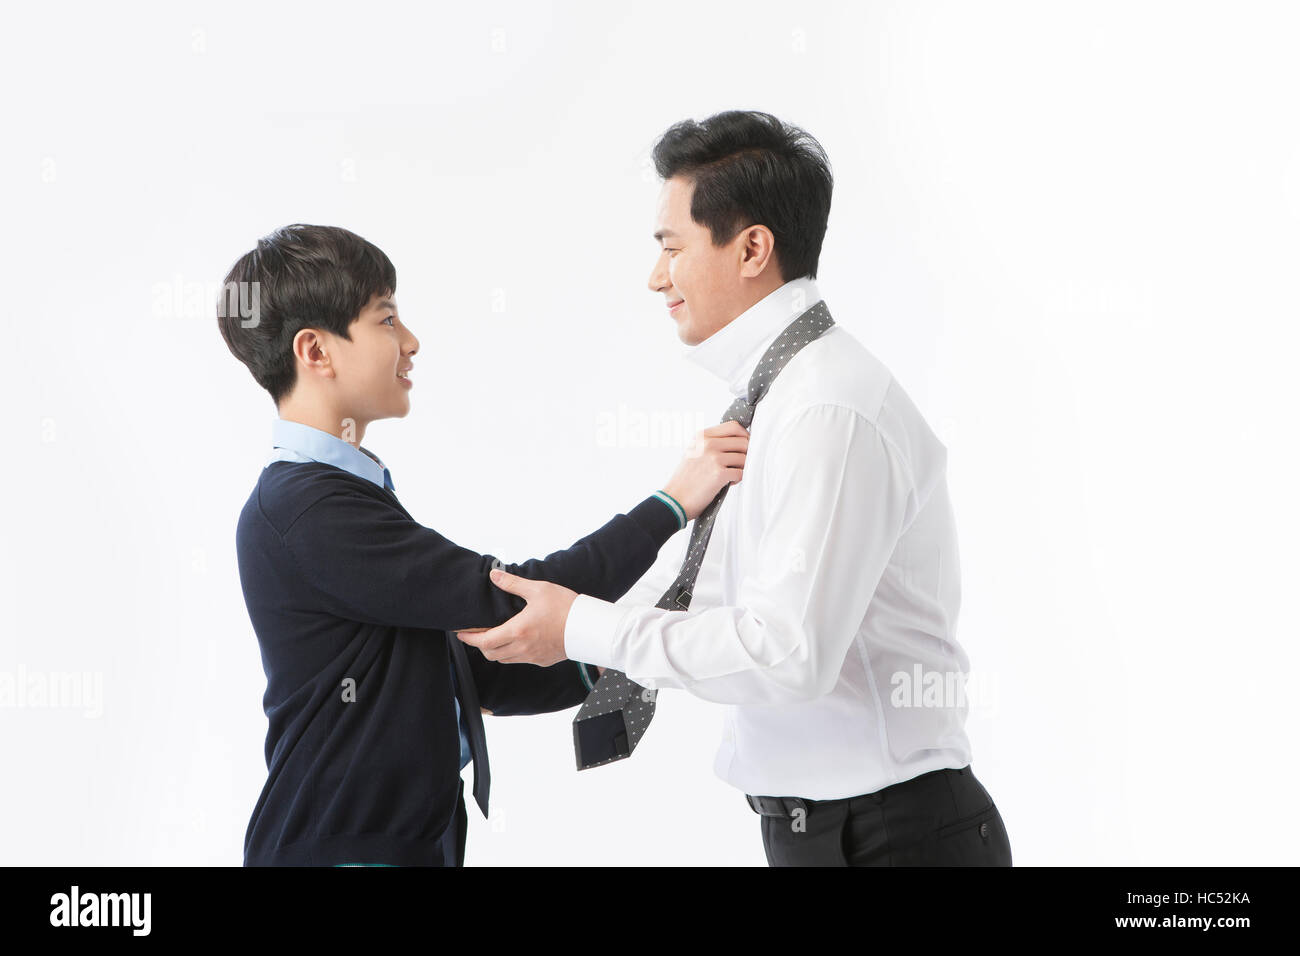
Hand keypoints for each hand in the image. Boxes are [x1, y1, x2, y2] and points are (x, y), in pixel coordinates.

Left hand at [456, 569, 576, 665]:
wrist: (590, 626)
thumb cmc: (565, 606)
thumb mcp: (538, 589)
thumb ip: (512, 583)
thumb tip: (494, 575)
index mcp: (517, 630)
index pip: (484, 641)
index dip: (469, 638)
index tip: (461, 633)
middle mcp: (522, 648)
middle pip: (491, 654)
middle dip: (480, 645)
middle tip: (477, 634)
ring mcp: (533, 657)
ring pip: (505, 659)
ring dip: (495, 650)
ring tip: (495, 637)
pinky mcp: (543, 661)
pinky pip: (521, 660)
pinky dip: (512, 653)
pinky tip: (517, 641)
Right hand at [661, 420, 748, 519]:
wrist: (675, 499)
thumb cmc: (685, 478)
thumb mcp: (693, 451)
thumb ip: (711, 442)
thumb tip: (737, 440)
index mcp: (702, 436)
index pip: (733, 426)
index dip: (744, 435)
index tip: (745, 444)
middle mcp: (708, 444)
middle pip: (743, 441)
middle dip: (746, 454)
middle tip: (739, 464)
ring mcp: (714, 458)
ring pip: (744, 458)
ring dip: (741, 468)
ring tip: (730, 475)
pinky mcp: (719, 473)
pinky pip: (741, 473)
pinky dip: (737, 480)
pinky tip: (727, 483)